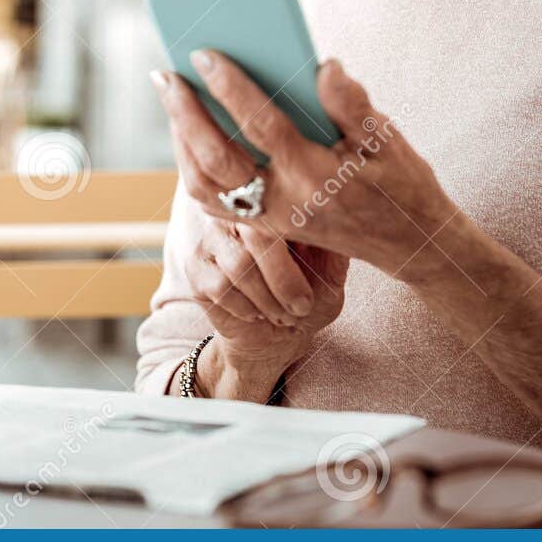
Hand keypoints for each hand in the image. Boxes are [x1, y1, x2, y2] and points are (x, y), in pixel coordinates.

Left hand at [153, 53, 471, 284]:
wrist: (408, 243)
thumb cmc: (400, 183)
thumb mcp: (389, 141)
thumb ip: (353, 104)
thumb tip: (323, 67)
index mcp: (318, 175)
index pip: (263, 126)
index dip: (232, 88)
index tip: (205, 54)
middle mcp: (286, 203)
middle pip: (218, 160)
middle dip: (186, 114)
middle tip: (166, 75)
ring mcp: (272, 220)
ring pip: (206, 186)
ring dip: (182, 142)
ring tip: (172, 98)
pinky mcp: (266, 227)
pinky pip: (215, 201)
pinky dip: (194, 166)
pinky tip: (189, 132)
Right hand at [182, 216, 346, 371]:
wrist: (274, 337)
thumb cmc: (306, 299)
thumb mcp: (332, 276)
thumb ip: (337, 249)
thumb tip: (347, 221)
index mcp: (273, 205)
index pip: (281, 205)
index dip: (301, 238)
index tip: (317, 275)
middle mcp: (238, 212)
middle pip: (256, 234)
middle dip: (284, 279)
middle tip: (302, 307)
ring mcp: (212, 237)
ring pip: (239, 265)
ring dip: (267, 299)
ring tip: (282, 314)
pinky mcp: (195, 267)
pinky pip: (220, 287)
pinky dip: (245, 307)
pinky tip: (256, 313)